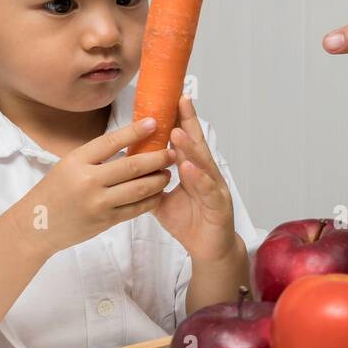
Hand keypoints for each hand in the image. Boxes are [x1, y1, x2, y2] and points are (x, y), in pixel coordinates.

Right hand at [17, 117, 171, 256]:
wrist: (38, 225)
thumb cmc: (56, 190)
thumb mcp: (69, 165)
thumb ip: (97, 156)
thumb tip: (131, 140)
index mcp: (77, 161)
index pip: (111, 142)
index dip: (135, 131)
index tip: (154, 122)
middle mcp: (88, 180)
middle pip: (132, 166)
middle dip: (157, 158)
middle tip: (171, 152)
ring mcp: (98, 202)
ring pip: (139, 188)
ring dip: (159, 180)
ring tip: (168, 172)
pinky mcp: (106, 221)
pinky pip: (136, 208)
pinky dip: (152, 199)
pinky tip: (160, 192)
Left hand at [153, 95, 237, 262]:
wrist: (210, 249)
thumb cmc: (191, 222)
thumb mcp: (164, 200)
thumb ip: (150, 183)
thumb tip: (128, 170)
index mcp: (193, 169)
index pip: (185, 140)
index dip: (180, 119)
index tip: (172, 98)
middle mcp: (206, 173)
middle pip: (197, 143)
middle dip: (189, 121)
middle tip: (179, 100)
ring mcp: (214, 187)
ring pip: (202, 163)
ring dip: (189, 148)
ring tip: (177, 133)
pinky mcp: (218, 205)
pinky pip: (207, 189)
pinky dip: (198, 178)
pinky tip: (188, 169)